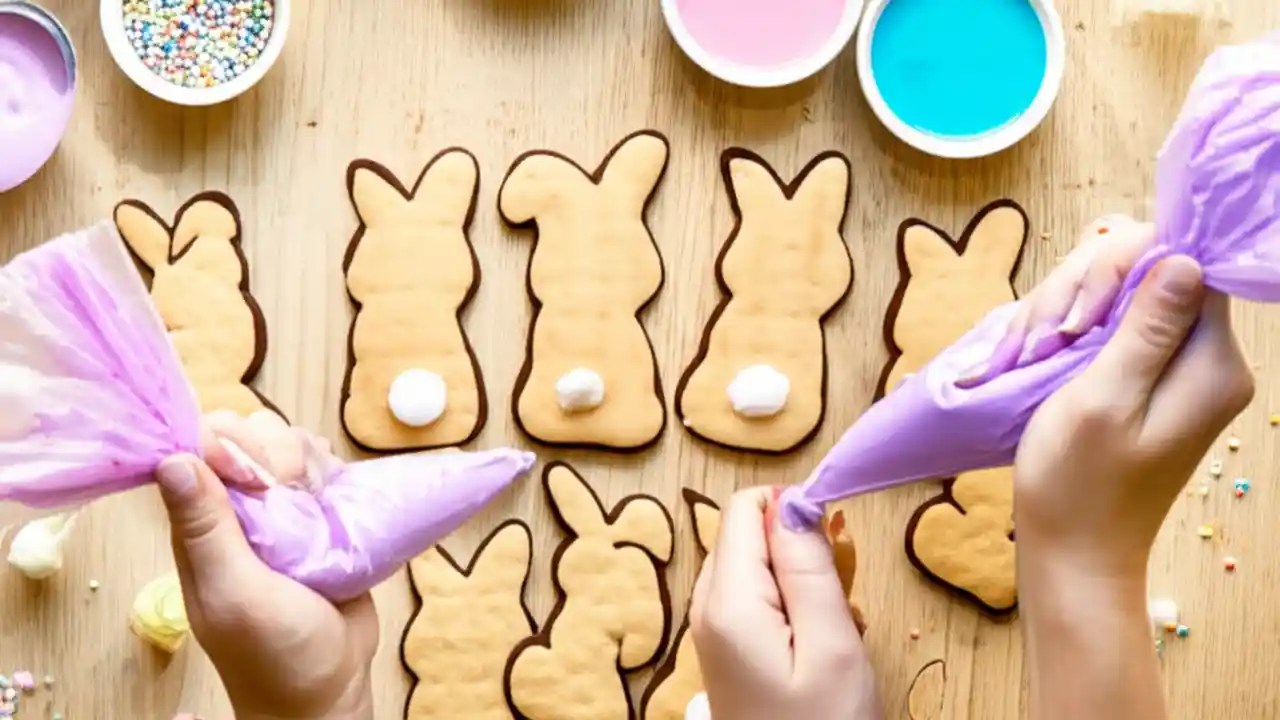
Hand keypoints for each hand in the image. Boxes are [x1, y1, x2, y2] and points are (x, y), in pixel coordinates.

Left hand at [154, 411, 377, 719]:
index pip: (197, 450)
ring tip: (317, 502)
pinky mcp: (318, 519)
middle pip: (246, 437)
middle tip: (290, 491)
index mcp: (200, 530)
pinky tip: (336, 500)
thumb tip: (171, 459)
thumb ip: (205, 530)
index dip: (225, 443)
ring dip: (306, 461)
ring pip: (286, 447)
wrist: (331, 692)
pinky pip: (320, 471)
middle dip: (272, 450)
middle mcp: (236, 514)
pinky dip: (331, 473)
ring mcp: (279, 514)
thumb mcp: (234, 594)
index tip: (253, 471)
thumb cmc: (275, 656)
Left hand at [689, 488, 881, 719]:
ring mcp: (711, 627)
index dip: (795, 509)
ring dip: (801, 581)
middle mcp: (705, 604)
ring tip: (829, 629)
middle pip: (749, 532)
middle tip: (838, 600)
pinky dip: (791, 606)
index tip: (837, 546)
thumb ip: (809, 568)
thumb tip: (794, 499)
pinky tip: (815, 644)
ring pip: (756, 564)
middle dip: (801, 550)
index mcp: (726, 598)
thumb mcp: (830, 647)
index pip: (747, 506)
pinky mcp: (725, 646)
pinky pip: (757, 597)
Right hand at [1014, 217, 1253, 568]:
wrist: (1072, 553)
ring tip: (1026, 356)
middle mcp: (1208, 363)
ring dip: (1065, 314)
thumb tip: (1186, 258)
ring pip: (1121, 299)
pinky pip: (1111, 330)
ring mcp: (1178, 373)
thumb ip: (1148, 329)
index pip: (1185, 265)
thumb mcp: (1104, 399)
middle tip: (1039, 341)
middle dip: (1082, 292)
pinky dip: (1067, 337)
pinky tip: (1033, 361)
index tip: (1075, 313)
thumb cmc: (1079, 485)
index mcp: (1211, 366)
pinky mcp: (1148, 383)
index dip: (1122, 267)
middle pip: (1150, 275)